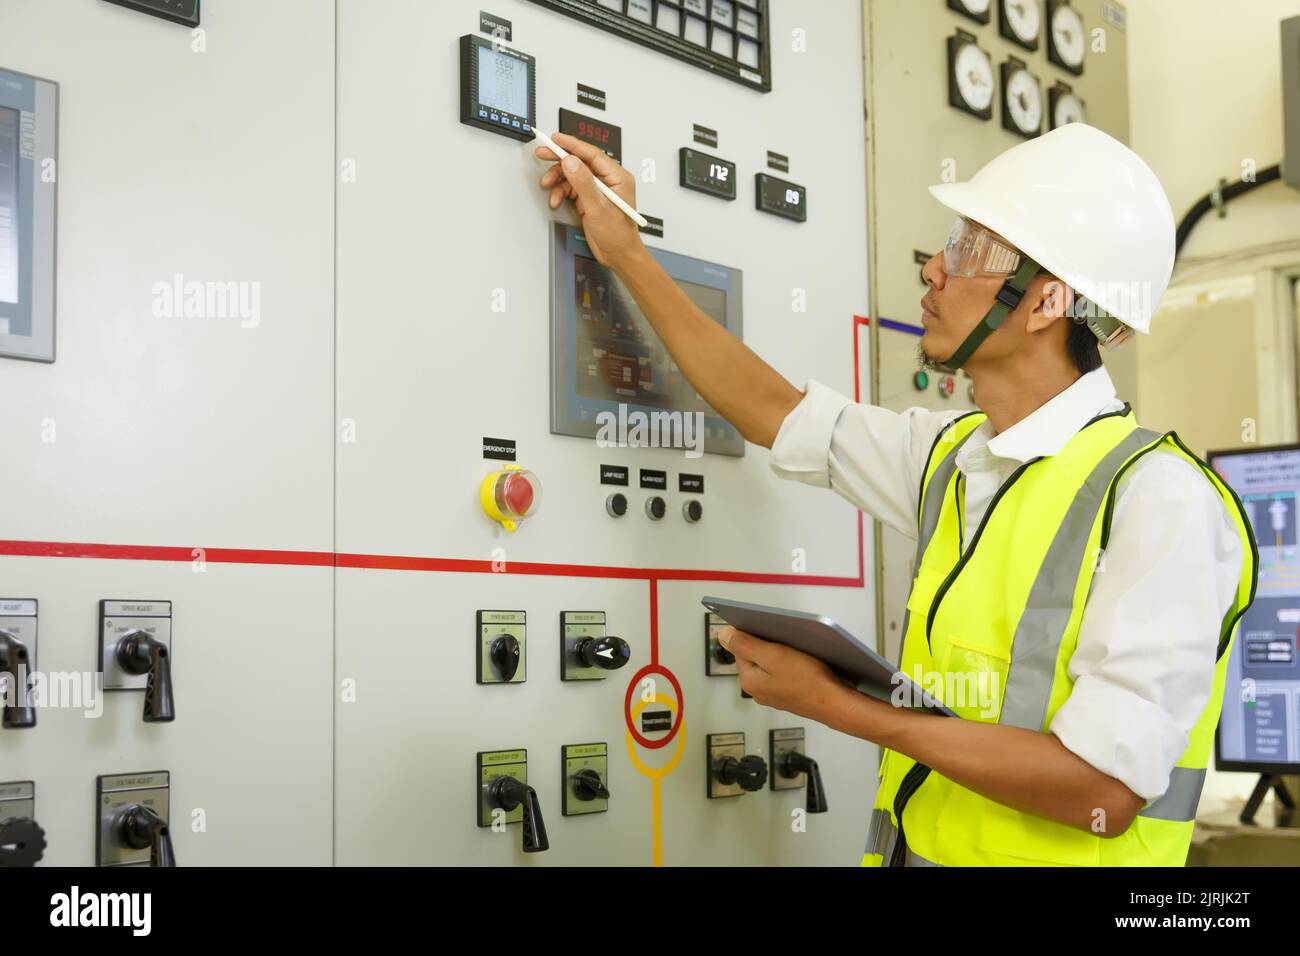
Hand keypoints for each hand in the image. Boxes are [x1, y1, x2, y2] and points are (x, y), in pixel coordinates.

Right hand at [535, 133, 645, 269]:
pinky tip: (556, 200)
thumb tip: (570, 162)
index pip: (591, 153)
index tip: (555, 139)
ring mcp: (597, 189)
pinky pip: (570, 188)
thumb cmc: (618, 235)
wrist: (618, 256)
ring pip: (571, 174)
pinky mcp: (588, 198)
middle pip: (579, 161)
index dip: (572, 144)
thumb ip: (583, 183)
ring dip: (557, 180)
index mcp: (617, 176)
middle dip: (559, 159)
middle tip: (542, 153)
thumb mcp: (599, 208)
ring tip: (548, 186)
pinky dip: (560, 192)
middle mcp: (607, 180)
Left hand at [719, 626, 853, 724]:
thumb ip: (745, 644)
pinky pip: (784, 673)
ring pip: (771, 664)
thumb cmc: (808, 681)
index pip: (740, 648)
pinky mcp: (789, 694)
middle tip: (784, 640)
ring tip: (796, 649)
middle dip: (768, 644)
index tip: (765, 628)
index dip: (752, 634)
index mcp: (749, 681)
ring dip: (781, 653)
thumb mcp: (772, 655)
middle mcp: (758, 690)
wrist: (836, 702)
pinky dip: (791, 664)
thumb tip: (723, 635)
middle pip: (755, 656)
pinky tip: (803, 661)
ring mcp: (774, 694)